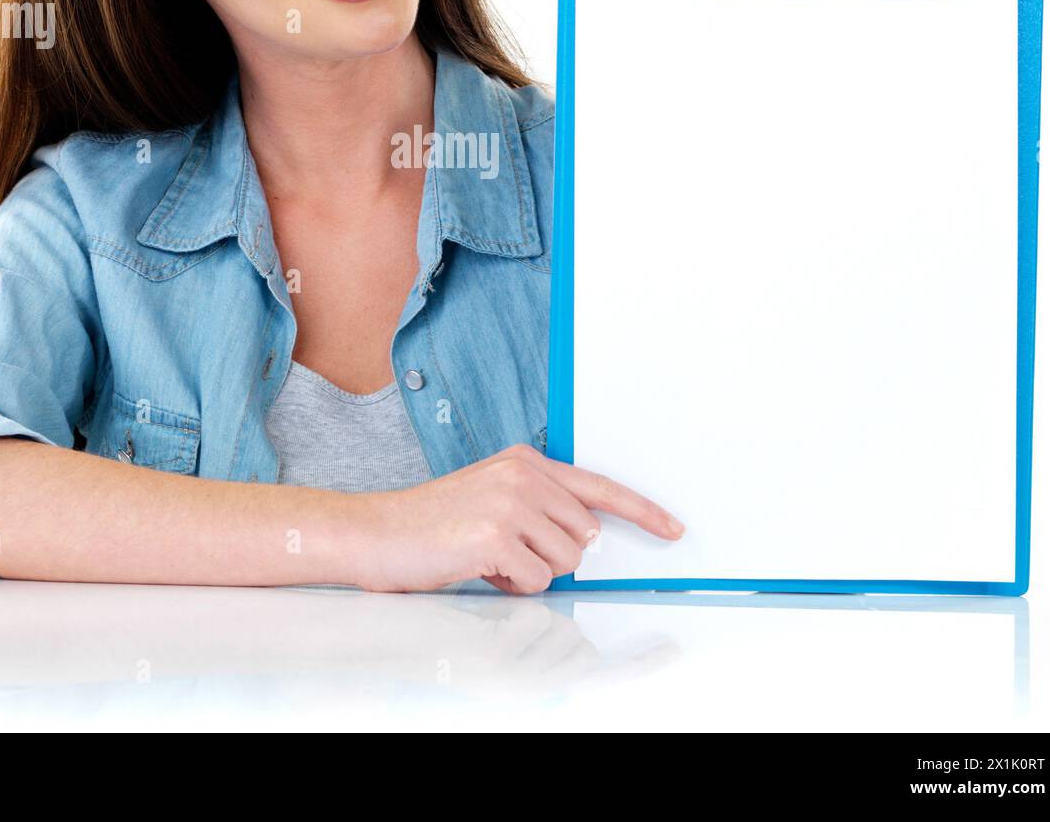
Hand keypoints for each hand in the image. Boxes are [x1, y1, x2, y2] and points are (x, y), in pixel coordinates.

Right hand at [354, 443, 684, 594]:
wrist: (375, 532)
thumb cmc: (433, 523)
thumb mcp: (491, 498)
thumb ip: (539, 507)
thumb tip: (588, 540)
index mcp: (524, 461)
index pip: (598, 487)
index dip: (642, 511)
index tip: (673, 529)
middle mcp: (522, 475)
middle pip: (584, 537)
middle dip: (552, 556)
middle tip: (505, 551)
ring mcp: (509, 503)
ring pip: (564, 562)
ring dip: (530, 573)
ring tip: (487, 558)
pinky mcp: (495, 535)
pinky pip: (536, 581)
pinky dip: (511, 587)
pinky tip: (479, 569)